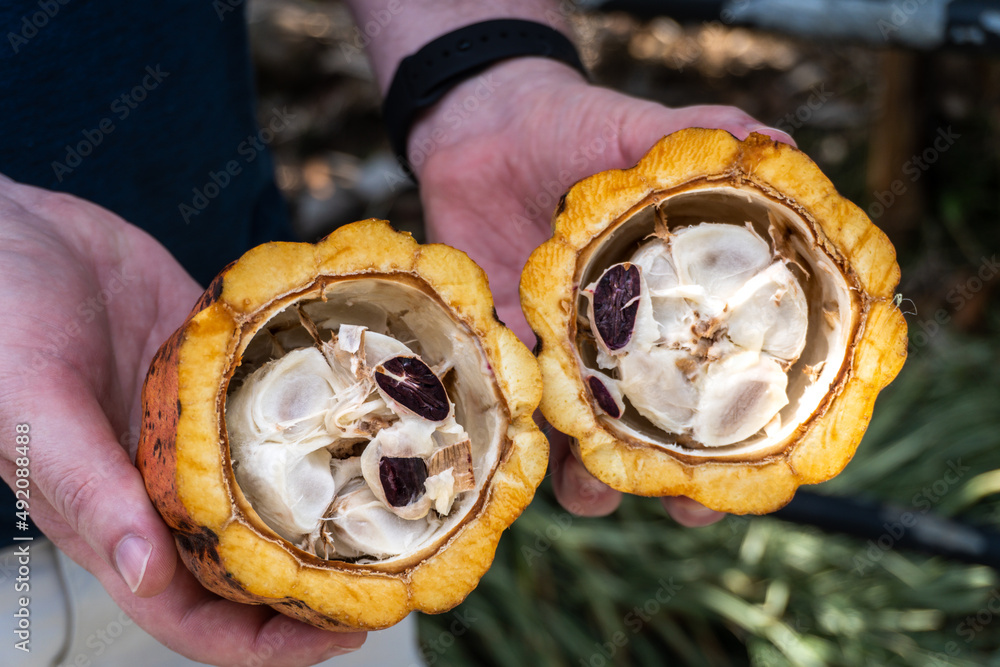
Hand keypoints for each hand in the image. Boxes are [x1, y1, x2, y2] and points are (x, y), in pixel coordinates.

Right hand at [0, 176, 364, 664]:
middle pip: (252, 566)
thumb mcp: (33, 405)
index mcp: (115, 518)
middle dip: (321, 585)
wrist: (17, 230)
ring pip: (274, 492)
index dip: (265, 644)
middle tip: (402, 573)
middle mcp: (166, 487)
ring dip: (334, 507)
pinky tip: (374, 413)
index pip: (193, 614)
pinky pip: (279, 410)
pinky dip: (322, 422)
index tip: (344, 636)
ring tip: (406, 501)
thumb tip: (145, 578)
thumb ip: (86, 488)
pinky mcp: (217, 378)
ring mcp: (197, 433)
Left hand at [411, 59, 794, 524]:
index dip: (746, 426)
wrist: (482, 127)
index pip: (723, 375)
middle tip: (688, 507)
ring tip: (600, 492)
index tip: (763, 466)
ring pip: (584, 439)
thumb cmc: (571, 129)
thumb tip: (782, 147)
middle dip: (676, 480)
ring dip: (595, 479)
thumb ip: (698, 138)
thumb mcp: (637, 131)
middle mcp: (623, 341)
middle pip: (659, 430)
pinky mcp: (504, 351)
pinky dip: (526, 438)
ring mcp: (562, 353)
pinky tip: (536, 454)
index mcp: (672, 300)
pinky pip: (514, 409)